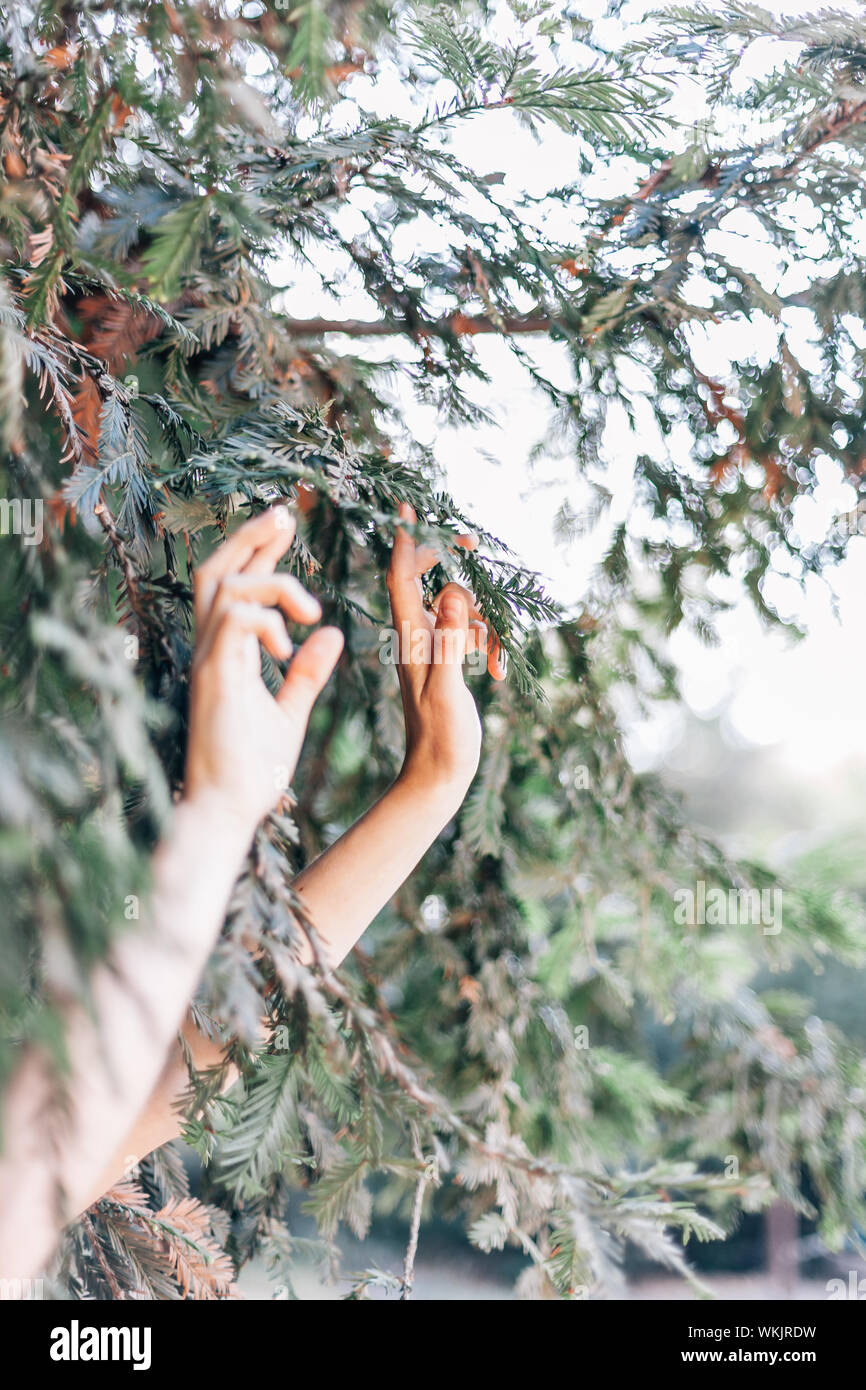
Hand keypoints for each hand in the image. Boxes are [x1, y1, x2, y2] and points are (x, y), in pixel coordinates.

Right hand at [184, 505, 343, 834]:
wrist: (228, 809)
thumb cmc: (252, 768)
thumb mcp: (288, 711)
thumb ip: (306, 672)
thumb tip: (333, 635)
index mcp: (227, 654)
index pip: (236, 587)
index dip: (258, 552)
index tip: (286, 526)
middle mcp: (210, 650)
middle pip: (216, 572)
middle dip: (250, 538)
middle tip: (285, 515)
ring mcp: (208, 662)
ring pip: (223, 589)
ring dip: (270, 582)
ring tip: (310, 608)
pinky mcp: (214, 679)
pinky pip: (233, 623)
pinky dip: (265, 620)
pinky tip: (290, 644)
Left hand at [386, 502, 503, 802]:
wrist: (438, 775)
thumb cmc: (440, 738)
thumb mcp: (447, 688)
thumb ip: (450, 642)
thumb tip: (454, 595)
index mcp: (411, 637)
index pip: (402, 576)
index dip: (406, 539)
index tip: (408, 504)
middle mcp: (417, 635)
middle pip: (430, 579)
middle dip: (454, 562)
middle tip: (474, 543)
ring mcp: (433, 647)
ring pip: (459, 607)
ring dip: (485, 620)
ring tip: (499, 660)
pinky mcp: (448, 660)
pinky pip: (470, 632)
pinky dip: (489, 643)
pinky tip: (501, 672)